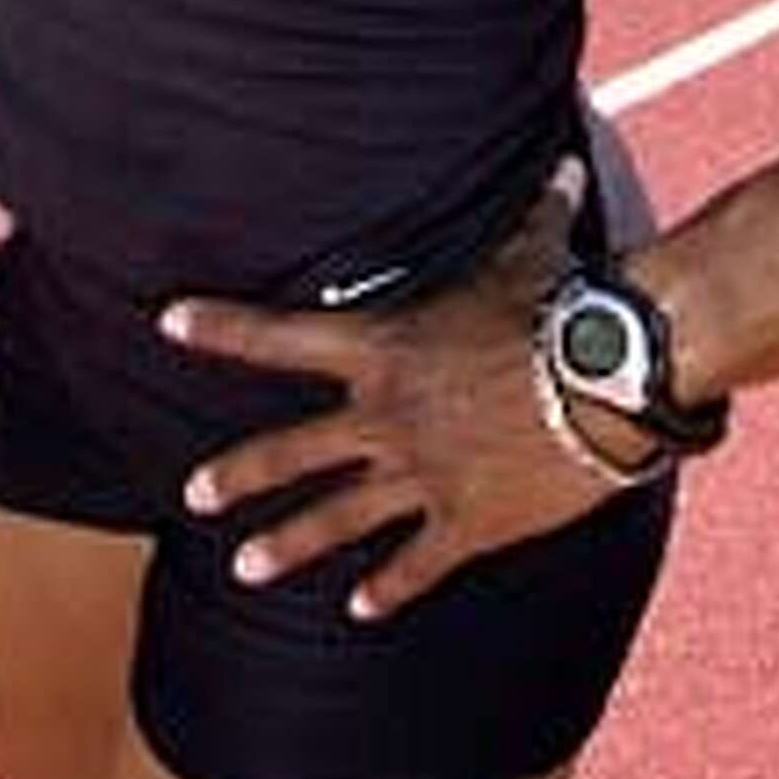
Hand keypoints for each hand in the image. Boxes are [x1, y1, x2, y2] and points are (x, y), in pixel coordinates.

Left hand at [156, 156, 659, 618]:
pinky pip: (416, 563)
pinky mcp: (469, 522)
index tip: (168, 321)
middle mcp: (389, 416)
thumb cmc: (566, 303)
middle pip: (294, 450)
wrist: (609, 380)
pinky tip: (359, 610)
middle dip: (240, 474)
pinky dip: (387, 588)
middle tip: (193, 496)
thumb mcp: (536, 249)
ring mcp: (423, 475)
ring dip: (289, 544)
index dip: (220, 328)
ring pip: (338, 517)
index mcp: (385, 347)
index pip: (280, 336)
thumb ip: (537, 212)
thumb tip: (569, 168)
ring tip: (245, 569)